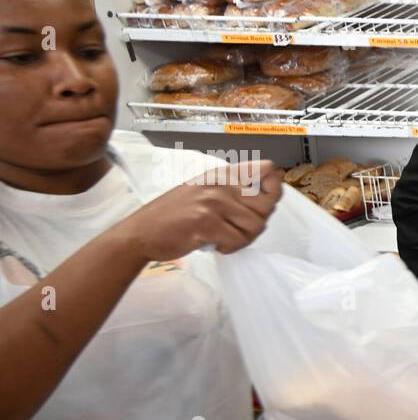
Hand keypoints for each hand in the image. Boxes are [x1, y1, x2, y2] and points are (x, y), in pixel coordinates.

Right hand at [111, 161, 282, 261]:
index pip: (267, 171)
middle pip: (267, 205)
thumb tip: (271, 189)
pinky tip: (214, 244)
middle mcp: (219, 184)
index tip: (262, 203)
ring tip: (224, 238)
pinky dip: (229, 248)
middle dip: (257, 224)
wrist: (141, 233)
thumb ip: (234, 189)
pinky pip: (237, 241)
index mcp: (221, 174)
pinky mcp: (206, 223)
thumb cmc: (175, 215)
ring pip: (255, 226)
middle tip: (237, 230)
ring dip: (243, 239)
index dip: (274, 189)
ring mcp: (212, 202)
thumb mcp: (204, 190)